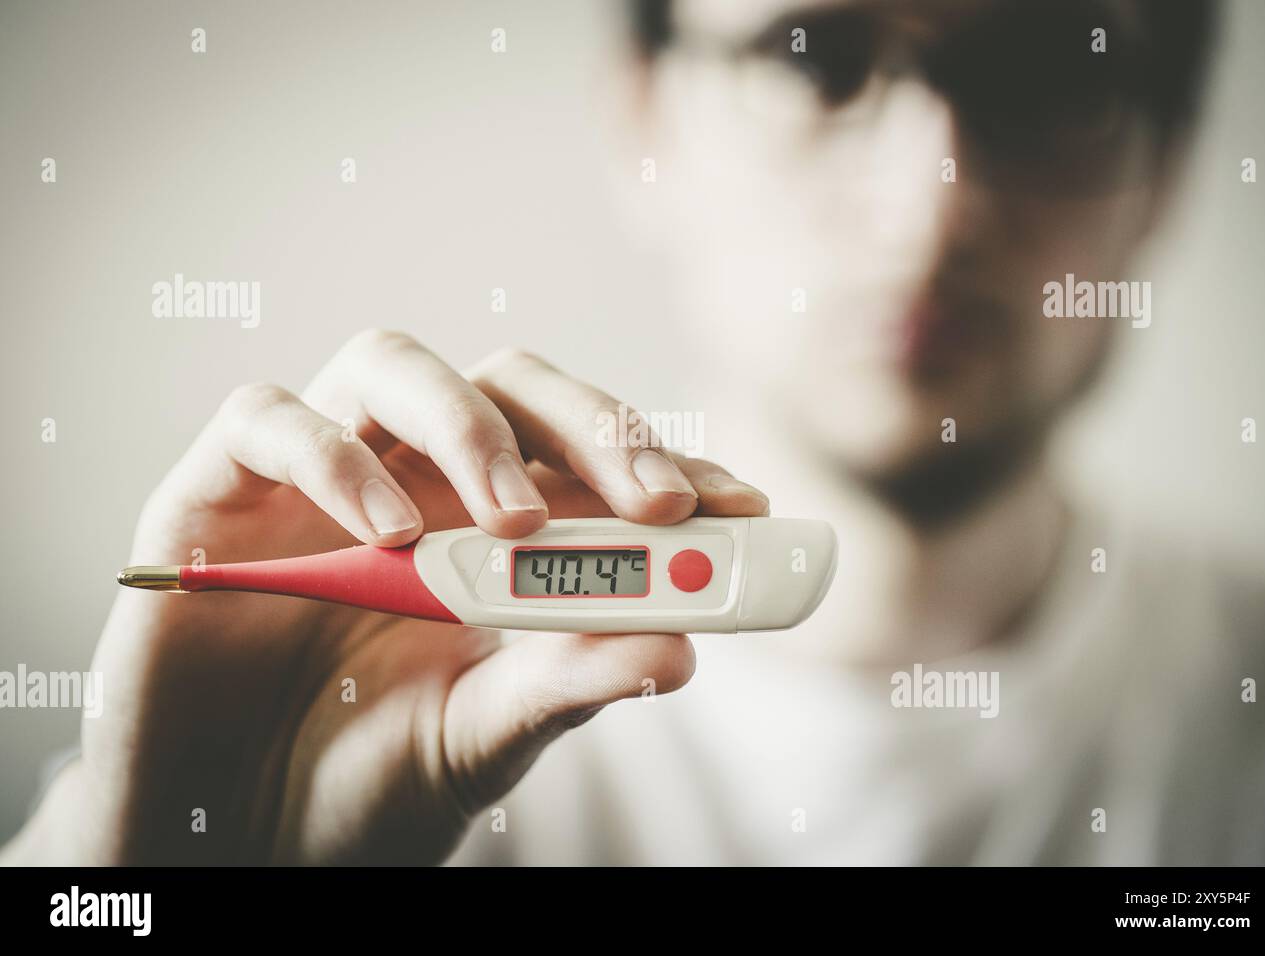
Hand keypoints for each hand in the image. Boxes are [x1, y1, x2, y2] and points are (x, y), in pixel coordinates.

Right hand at [2, 332, 768, 864]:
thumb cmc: (360, 778)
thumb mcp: (482, 737)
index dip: (661, 462)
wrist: (235, 833)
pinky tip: (387, 531)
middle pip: (505, 382)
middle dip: (591, 426)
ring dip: (470, 429)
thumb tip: (681, 648)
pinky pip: (267, 418)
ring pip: (393, 364)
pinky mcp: (214, 491)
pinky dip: (333, 456)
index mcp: (481, 527)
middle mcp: (408, 479)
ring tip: (512, 524)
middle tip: (657, 499)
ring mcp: (314, 476)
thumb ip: (568, 684)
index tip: (741, 501)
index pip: (582, 455)